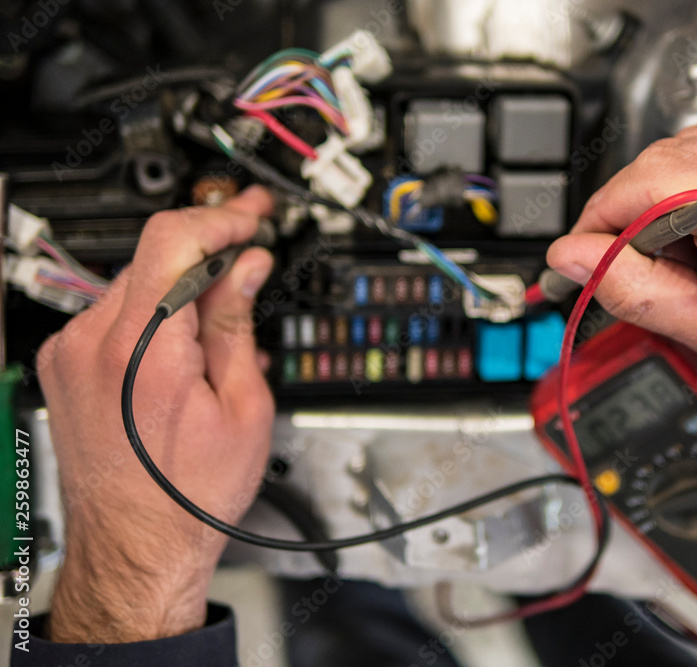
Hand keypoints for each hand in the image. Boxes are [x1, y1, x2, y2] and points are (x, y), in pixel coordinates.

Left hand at [37, 186, 275, 642]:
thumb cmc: (188, 494)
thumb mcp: (242, 407)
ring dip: (182, 284)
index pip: (173, 241)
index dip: (220, 218)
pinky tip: (186, 343)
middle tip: (253, 248)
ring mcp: (69, 353)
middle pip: (154, 256)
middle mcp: (92, 342)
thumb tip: (246, 267)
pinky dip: (155, 313)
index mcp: (142, 349)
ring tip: (225, 317)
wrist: (136, 544)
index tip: (251, 217)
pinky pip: (114, 313)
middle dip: (209, 249)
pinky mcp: (63, 365)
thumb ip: (236, 322)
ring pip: (135, 282)